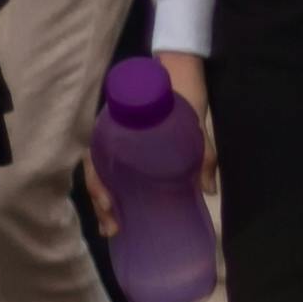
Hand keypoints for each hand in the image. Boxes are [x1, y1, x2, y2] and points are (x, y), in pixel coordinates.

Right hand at [85, 50, 213, 236]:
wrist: (183, 71)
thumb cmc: (183, 94)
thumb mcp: (195, 121)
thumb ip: (203, 152)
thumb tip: (207, 190)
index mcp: (117, 125)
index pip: (95, 157)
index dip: (97, 183)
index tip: (109, 203)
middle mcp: (110, 135)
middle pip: (95, 171)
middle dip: (99, 202)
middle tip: (113, 228)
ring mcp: (117, 142)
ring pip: (101, 174)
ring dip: (102, 202)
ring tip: (112, 230)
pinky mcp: (127, 148)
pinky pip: (113, 171)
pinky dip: (113, 193)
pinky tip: (119, 214)